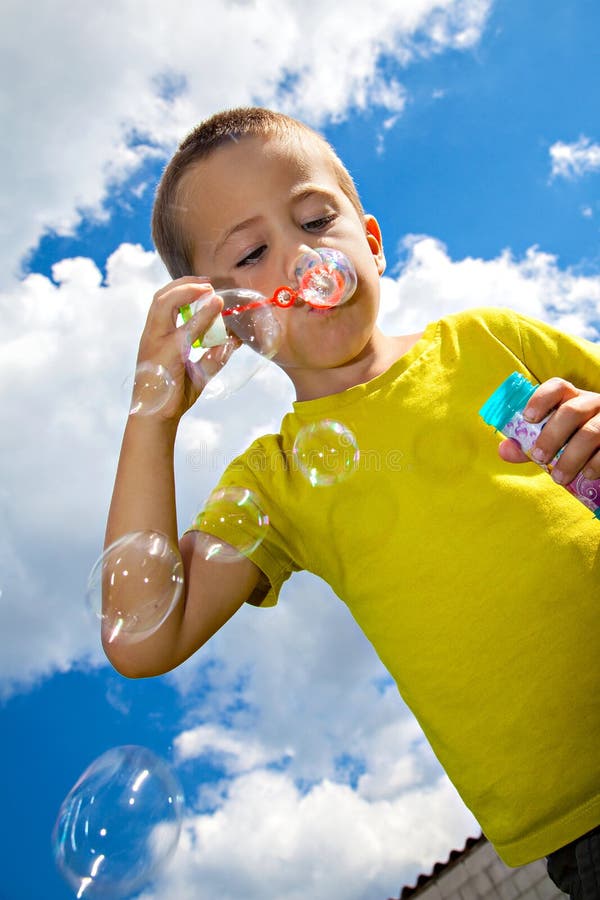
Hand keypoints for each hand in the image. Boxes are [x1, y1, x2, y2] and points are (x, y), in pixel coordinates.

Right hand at [133, 277, 238, 420]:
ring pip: (164, 303)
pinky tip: (215, 308)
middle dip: (184, 284)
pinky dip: (201, 315)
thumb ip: (214, 356)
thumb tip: (234, 341)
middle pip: (161, 297)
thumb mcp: (199, 372)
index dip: (182, 290)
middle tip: (208, 283)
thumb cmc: (173, 395)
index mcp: (156, 337)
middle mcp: (153, 335)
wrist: (156, 418)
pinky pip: (184, 328)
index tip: (204, 287)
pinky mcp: (166, 352)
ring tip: (208, 290)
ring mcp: (156, 342)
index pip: (164, 304)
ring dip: (187, 291)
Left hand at [498, 377, 599, 483]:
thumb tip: (503, 450)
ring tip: (559, 478)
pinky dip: (597, 463)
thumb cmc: (576, 444)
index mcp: (572, 399)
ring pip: (591, 432)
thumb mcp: (554, 440)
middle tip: (539, 457)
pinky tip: (587, 475)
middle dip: (552, 436)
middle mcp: (593, 404)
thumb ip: (528, 444)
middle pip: (572, 411)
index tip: (528, 418)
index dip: (540, 399)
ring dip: (571, 458)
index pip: (557, 387)